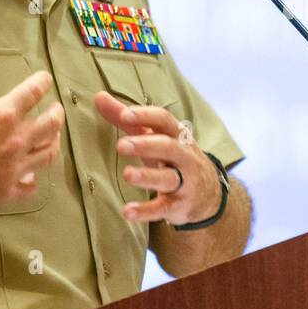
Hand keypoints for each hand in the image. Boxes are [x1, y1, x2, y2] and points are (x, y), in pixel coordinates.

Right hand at [0, 50, 63, 216]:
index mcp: (4, 115)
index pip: (33, 92)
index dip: (43, 82)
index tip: (46, 79)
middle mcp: (17, 140)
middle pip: (52, 124)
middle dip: (57, 114)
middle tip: (56, 110)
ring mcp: (15, 167)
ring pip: (48, 154)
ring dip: (53, 143)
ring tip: (53, 138)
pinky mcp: (8, 189)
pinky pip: (31, 187)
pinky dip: (33, 181)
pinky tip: (32, 177)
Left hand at [93, 92, 219, 226]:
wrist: (208, 193)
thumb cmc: (172, 158)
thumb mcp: (154, 137)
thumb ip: (127, 119)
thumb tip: (99, 97)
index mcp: (176, 135)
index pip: (164, 120)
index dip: (145, 116)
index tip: (125, 114)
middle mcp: (183, 156)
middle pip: (168, 147)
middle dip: (146, 145)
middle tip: (121, 146)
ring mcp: (184, 181)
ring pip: (168, 177)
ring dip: (147, 176)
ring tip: (127, 174)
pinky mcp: (179, 205)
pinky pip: (163, 208)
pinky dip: (146, 211)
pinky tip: (127, 212)